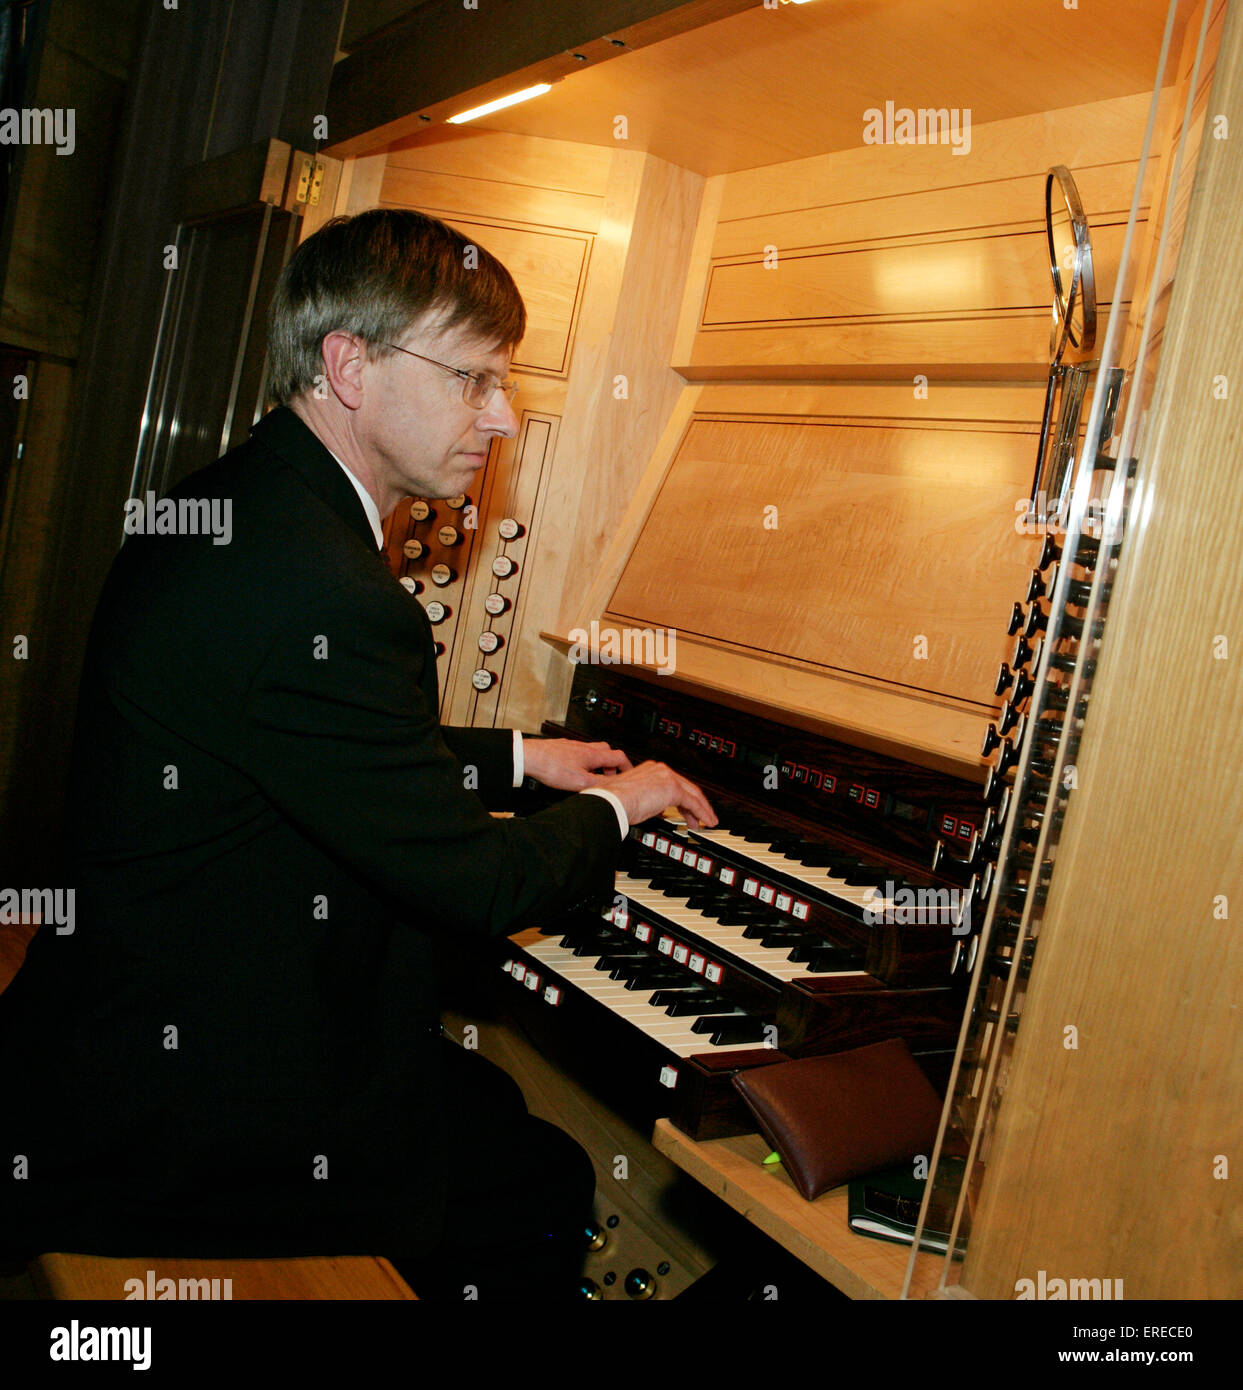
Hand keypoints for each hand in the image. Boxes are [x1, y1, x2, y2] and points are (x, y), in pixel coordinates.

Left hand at [522, 738, 631, 791]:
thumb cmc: (551, 767)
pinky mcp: (563, 747)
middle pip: (607, 751)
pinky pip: (580, 752)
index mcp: (593, 755)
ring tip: (593, 775)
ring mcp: (573, 746)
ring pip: (593, 751)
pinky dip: (584, 761)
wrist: (530, 757)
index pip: (619, 756)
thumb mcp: (579, 782)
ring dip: (597, 762)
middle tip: (610, 776)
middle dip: (612, 764)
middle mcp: (585, 747)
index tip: (630, 773)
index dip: (628, 766)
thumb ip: (598, 785)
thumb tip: (613, 789)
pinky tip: (576, 770)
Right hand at [601, 760, 716, 830]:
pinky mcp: (672, 789)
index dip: (683, 796)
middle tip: (701, 816)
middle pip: (686, 787)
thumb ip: (646, 800)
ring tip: (707, 821)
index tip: (686, 808)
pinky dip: (702, 813)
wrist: (611, 802)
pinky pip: (693, 803)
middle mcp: (660, 770)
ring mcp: (667, 778)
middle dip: (696, 803)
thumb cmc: (613, 801)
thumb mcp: (632, 797)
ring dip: (702, 809)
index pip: (673, 782)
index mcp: (650, 770)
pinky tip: (706, 822)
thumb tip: (654, 812)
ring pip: (693, 794)